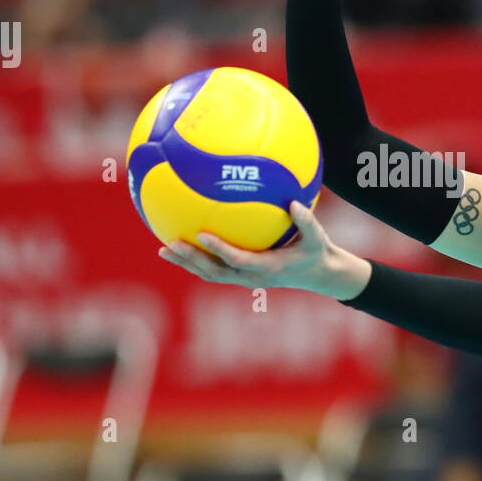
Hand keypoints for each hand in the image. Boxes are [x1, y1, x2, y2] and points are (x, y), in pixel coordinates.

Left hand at [158, 200, 371, 300]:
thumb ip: (307, 222)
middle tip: (170, 244)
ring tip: (163, 250)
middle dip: (191, 259)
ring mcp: (244, 278)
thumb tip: (294, 202)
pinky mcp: (241, 275)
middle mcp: (252, 276)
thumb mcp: (317, 238)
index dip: (219, 249)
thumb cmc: (316, 252)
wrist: (317, 274)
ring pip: (210, 274)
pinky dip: (196, 261)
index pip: (238, 259)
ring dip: (186, 263)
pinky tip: (181, 246)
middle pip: (214, 271)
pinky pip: (215, 270)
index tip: (202, 233)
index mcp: (268, 267)